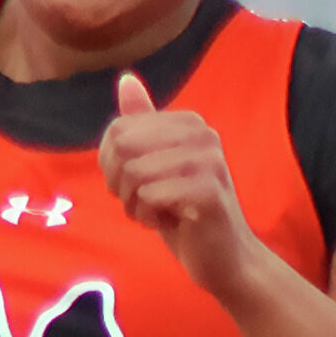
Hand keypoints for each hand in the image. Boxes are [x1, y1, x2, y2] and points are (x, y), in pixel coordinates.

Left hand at [98, 72, 266, 303]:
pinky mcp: (208, 191)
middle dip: (121, 185)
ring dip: (136, 205)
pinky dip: (150, 219)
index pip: (117, 130)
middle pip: (122, 148)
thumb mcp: (156, 165)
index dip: (111, 166)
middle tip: (145, 202)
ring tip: (161, 214)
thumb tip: (126, 78)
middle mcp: (202, 134)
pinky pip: (149, 196)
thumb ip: (142, 124)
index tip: (135, 187)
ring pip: (133, 174)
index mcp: (188, 123)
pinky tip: (173, 224)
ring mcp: (208, 160)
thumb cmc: (184, 212)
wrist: (223, 258)